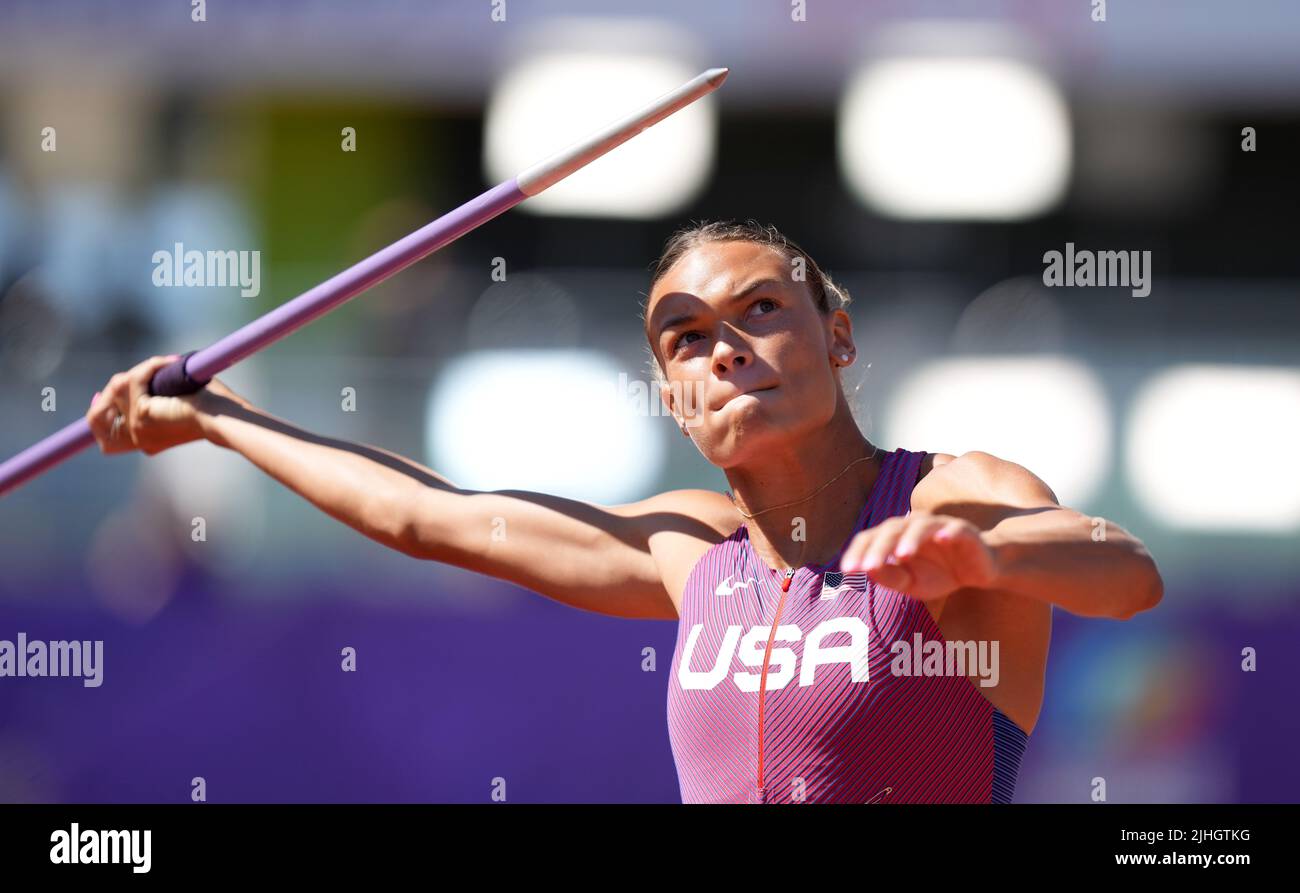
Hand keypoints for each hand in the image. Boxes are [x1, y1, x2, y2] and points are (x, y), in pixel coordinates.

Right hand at [86, 355, 238, 455]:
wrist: (226, 418)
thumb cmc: (214, 407)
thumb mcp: (176, 401)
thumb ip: (154, 393)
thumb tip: (138, 376)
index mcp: (146, 441)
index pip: (107, 440)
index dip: (98, 415)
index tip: (100, 396)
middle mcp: (138, 440)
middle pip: (96, 418)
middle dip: (109, 391)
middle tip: (135, 373)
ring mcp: (137, 430)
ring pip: (116, 389)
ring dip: (141, 371)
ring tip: (168, 364)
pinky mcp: (141, 414)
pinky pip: (134, 379)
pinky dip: (151, 366)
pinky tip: (172, 362)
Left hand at [839, 512, 997, 600]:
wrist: (979, 571)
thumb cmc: (941, 574)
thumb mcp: (912, 583)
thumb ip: (890, 577)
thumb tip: (866, 570)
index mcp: (896, 535)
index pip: (871, 537)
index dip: (857, 551)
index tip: (846, 570)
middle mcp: (914, 525)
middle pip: (892, 529)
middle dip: (878, 548)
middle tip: (868, 567)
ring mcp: (940, 525)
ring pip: (921, 526)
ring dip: (910, 539)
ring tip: (902, 555)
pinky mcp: (964, 531)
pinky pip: (956, 528)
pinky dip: (949, 532)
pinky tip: (942, 540)